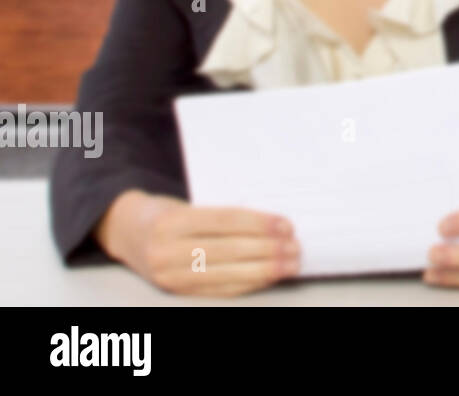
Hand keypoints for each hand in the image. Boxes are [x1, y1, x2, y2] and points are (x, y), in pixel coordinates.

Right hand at [96, 189, 299, 296]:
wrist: (125, 232)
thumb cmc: (167, 212)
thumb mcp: (187, 204)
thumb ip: (222, 214)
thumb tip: (274, 224)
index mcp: (172, 220)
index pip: (225, 221)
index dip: (259, 224)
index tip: (286, 225)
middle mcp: (167, 250)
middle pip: (228, 250)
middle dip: (268, 250)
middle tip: (296, 247)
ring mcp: (169, 275)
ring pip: (226, 273)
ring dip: (264, 270)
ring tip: (290, 264)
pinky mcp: (175, 291)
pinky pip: (218, 289)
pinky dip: (248, 283)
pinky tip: (268, 278)